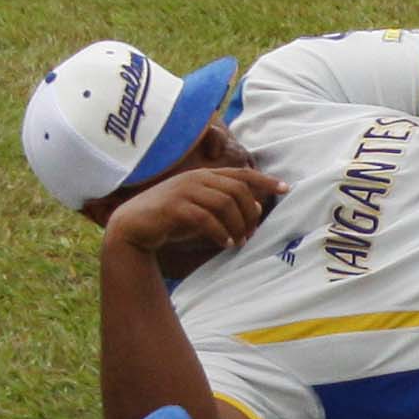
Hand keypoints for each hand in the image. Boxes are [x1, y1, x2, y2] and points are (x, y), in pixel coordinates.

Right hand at [105, 161, 280, 264]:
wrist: (133, 228)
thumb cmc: (170, 220)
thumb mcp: (201, 209)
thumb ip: (226, 206)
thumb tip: (259, 207)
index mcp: (204, 175)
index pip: (241, 174)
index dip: (265, 180)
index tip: (285, 188)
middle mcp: (196, 178)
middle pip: (238, 190)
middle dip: (251, 213)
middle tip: (252, 233)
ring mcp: (184, 191)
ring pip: (225, 204)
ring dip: (238, 225)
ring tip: (239, 241)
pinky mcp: (175, 208)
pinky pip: (207, 219)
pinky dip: (221, 233)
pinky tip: (225, 244)